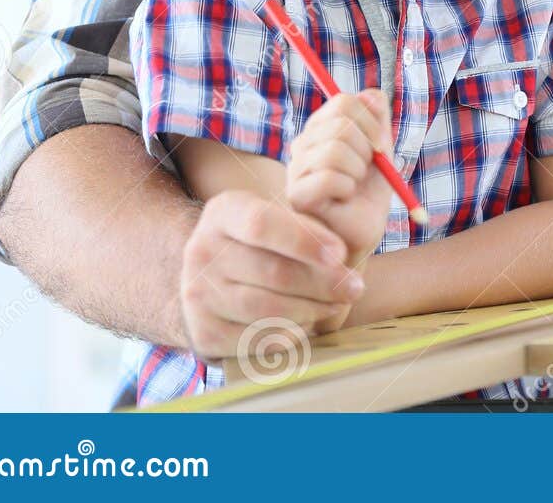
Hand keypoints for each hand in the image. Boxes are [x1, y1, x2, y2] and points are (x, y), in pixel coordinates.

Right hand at [179, 189, 362, 359]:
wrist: (213, 282)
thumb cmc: (263, 244)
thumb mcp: (278, 221)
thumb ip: (306, 230)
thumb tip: (340, 259)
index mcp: (223, 213)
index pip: (262, 224)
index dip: (304, 241)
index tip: (341, 254)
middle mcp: (201, 251)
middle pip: (272, 272)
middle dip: (323, 283)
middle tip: (355, 289)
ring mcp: (197, 295)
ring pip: (267, 308)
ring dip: (311, 310)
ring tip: (335, 305)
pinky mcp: (204, 333)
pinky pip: (257, 339)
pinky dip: (290, 334)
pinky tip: (306, 324)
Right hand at [285, 89, 393, 268]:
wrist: (363, 231)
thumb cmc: (369, 192)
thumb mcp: (380, 150)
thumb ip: (378, 119)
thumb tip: (374, 94)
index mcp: (321, 129)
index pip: (344, 102)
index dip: (372, 121)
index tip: (381, 145)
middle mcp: (303, 144)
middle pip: (341, 123)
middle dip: (368, 147)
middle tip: (366, 170)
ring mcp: (296, 169)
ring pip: (335, 149)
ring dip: (358, 170)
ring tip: (354, 185)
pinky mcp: (297, 196)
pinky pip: (329, 177)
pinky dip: (348, 187)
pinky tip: (345, 198)